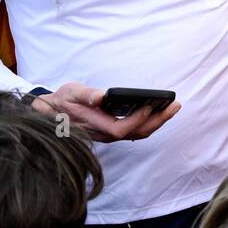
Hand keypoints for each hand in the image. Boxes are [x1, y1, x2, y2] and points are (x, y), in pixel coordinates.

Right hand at [34, 82, 180, 142]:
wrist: (52, 112)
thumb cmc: (62, 101)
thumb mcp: (70, 93)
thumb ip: (85, 95)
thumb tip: (101, 96)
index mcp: (95, 125)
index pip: (121, 129)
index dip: (137, 119)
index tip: (149, 105)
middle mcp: (105, 133)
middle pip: (136, 133)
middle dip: (158, 120)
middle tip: (175, 105)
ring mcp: (110, 134)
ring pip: (138, 133)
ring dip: (157, 121)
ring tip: (173, 106)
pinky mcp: (113, 130)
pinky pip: (135, 130)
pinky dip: (150, 121)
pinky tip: (160, 110)